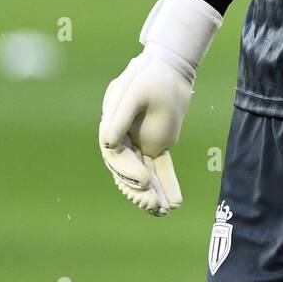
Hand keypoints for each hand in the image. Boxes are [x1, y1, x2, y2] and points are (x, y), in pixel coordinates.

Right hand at [99, 50, 191, 215]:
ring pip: (144, 175)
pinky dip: (167, 184)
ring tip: (165, 210)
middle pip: (127, 172)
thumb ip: (120, 116)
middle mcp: (122, 139)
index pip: (115, 157)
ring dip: (154, 193)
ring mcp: (139, 145)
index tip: (144, 182)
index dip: (127, 171)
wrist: (170, 70)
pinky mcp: (156, 146)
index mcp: (110, 126)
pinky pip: (160, 168)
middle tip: (154, 205)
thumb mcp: (134, 92)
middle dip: (140, 191)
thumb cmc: (149, 77)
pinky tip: (174, 202)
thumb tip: (108, 143)